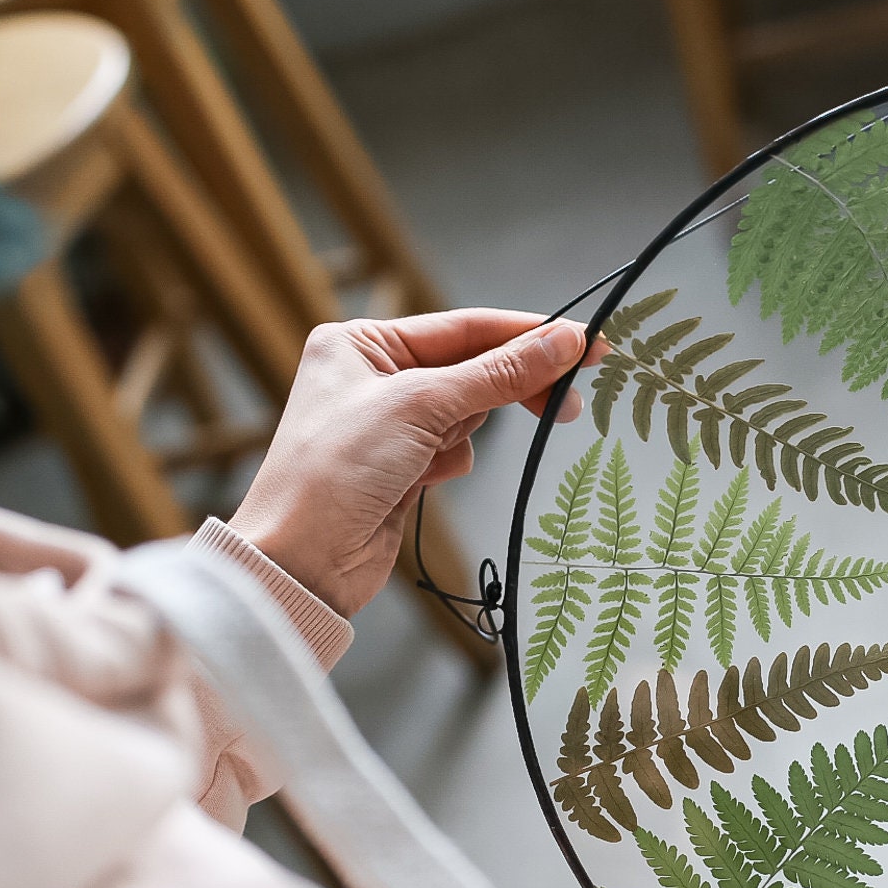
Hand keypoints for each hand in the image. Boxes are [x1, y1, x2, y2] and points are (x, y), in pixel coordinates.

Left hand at [229, 310, 605, 616]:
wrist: (301, 561)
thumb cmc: (335, 470)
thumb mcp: (421, 406)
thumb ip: (499, 373)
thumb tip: (565, 341)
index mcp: (363, 342)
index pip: (465, 327)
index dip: (529, 336)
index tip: (586, 344)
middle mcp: (373, 376)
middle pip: (473, 369)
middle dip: (511, 389)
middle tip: (569, 405)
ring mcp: (388, 424)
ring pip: (468, 413)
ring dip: (463, 434)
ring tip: (429, 459)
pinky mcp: (401, 466)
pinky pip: (454, 450)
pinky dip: (448, 463)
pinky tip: (419, 482)